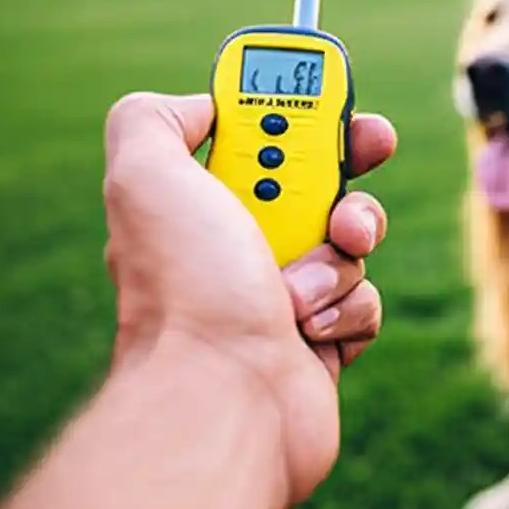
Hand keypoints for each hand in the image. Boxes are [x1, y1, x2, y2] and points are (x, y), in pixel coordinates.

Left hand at [102, 92, 395, 504]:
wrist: (222, 399)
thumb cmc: (188, 292)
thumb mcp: (144, 176)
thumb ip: (155, 117)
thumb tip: (203, 109)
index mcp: (201, 200)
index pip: (260, 134)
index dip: (303, 114)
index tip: (337, 111)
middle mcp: (239, 243)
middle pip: (320, 179)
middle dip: (346, 176)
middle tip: (349, 180)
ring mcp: (284, 292)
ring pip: (351, 240)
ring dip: (338, 254)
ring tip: (298, 289)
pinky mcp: (323, 338)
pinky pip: (365, 298)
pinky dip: (345, 307)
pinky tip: (306, 330)